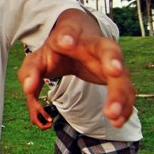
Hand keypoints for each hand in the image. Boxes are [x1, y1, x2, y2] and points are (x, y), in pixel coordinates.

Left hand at [18, 10, 134, 127]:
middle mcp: (96, 45)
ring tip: (112, 115)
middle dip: (112, 59)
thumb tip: (27, 88)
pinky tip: (117, 122)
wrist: (77, 39)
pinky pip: (126, 91)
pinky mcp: (119, 77)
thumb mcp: (39, 59)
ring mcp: (111, 61)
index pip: (69, 31)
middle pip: (108, 49)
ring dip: (119, 95)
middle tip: (114, 71)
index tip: (65, 41)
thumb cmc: (56, 51)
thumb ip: (31, 71)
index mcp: (70, 35)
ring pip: (121, 75)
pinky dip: (123, 107)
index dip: (67, 36)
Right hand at [26, 98, 52, 130]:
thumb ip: (45, 115)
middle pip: (42, 127)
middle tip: (52, 120)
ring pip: (42, 125)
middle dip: (48, 125)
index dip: (48, 126)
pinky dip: (45, 121)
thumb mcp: (41, 109)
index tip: (52, 122)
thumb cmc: (35, 104)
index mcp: (34, 120)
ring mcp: (34, 121)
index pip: (42, 127)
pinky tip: (48, 118)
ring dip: (46, 123)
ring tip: (50, 119)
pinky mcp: (35, 119)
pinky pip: (41, 122)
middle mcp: (34, 122)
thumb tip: (50, 120)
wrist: (31, 101)